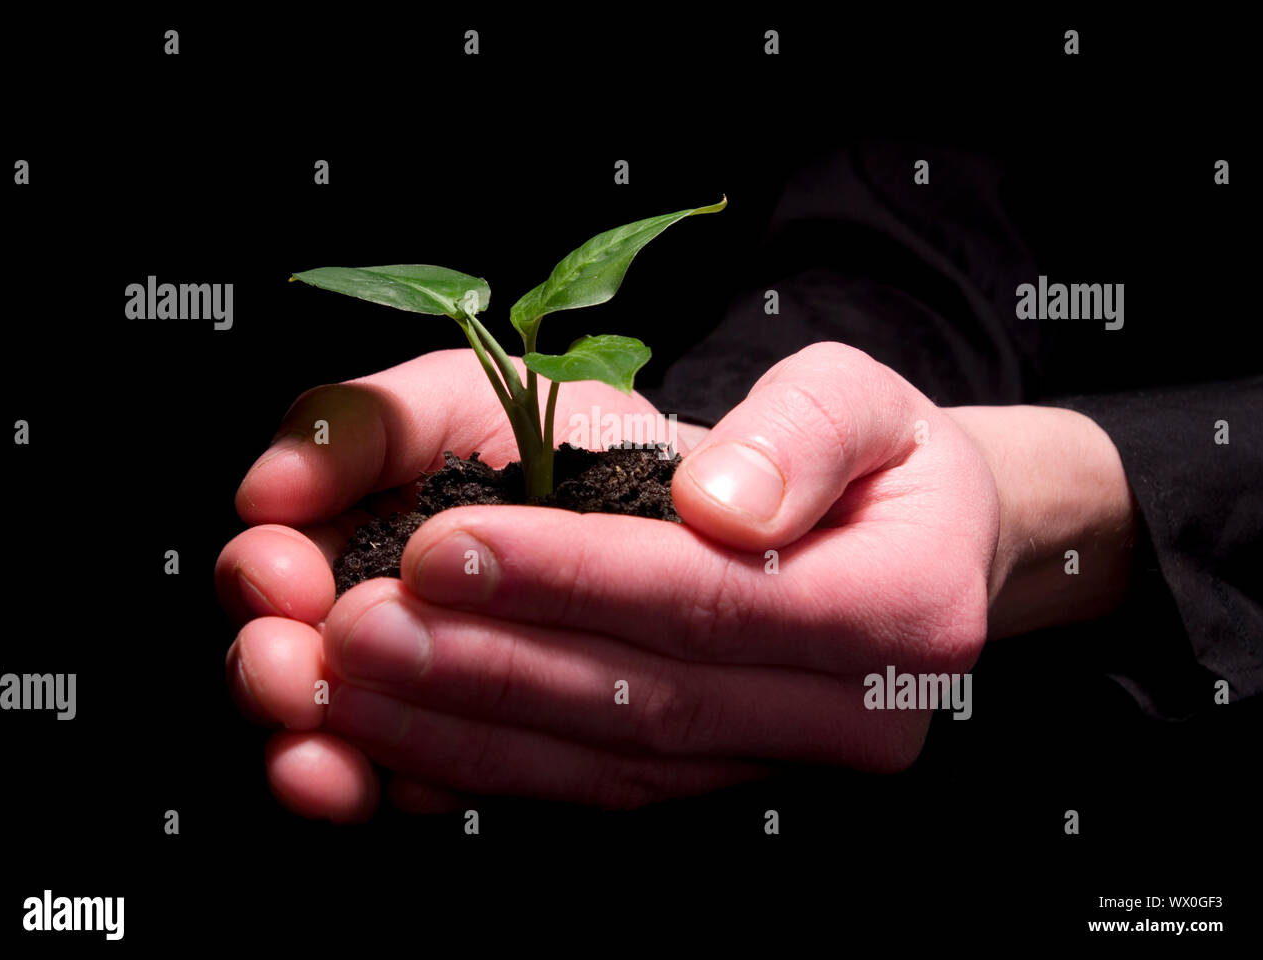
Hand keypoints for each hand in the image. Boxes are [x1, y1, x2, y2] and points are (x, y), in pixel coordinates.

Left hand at [220, 341, 1136, 819]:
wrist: (924, 549)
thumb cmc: (882, 461)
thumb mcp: (861, 399)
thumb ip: (803, 433)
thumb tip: (723, 503)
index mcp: (895, 605)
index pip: (707, 598)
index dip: (570, 577)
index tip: (441, 545)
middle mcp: (847, 714)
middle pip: (642, 701)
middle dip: (483, 665)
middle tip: (349, 626)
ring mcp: (780, 764)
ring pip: (604, 766)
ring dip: (458, 732)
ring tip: (338, 684)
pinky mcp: (721, 781)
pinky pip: (593, 791)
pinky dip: (483, 769)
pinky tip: (387, 741)